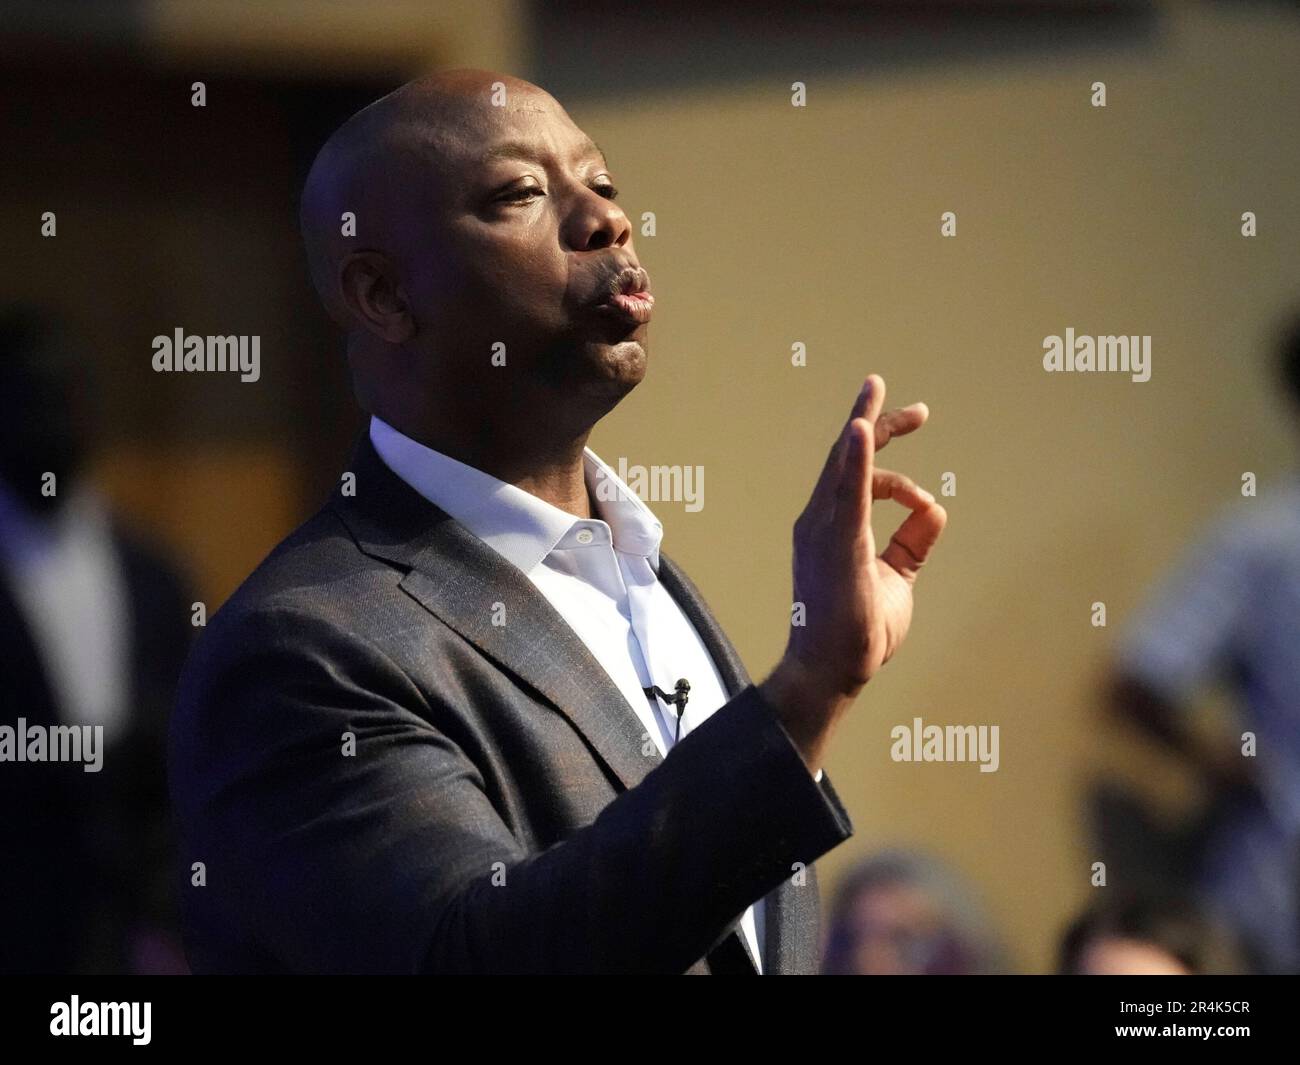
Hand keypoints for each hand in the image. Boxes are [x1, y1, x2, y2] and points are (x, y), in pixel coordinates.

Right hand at [763, 375, 946, 766]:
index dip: (894, 473)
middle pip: (847, 459)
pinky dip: (856, 460)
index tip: (924, 498)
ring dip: (862, 424)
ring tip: (875, 390)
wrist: (832, 670)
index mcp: (832, 529)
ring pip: (843, 464)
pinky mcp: (837, 544)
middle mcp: (820, 521)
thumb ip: (912, 544)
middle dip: (875, 423)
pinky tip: (862, 429)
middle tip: (905, 402)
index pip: (858, 480)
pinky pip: (847, 493)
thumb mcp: (896, 578)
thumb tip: (934, 509)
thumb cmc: (857, 631)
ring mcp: (823, 530)